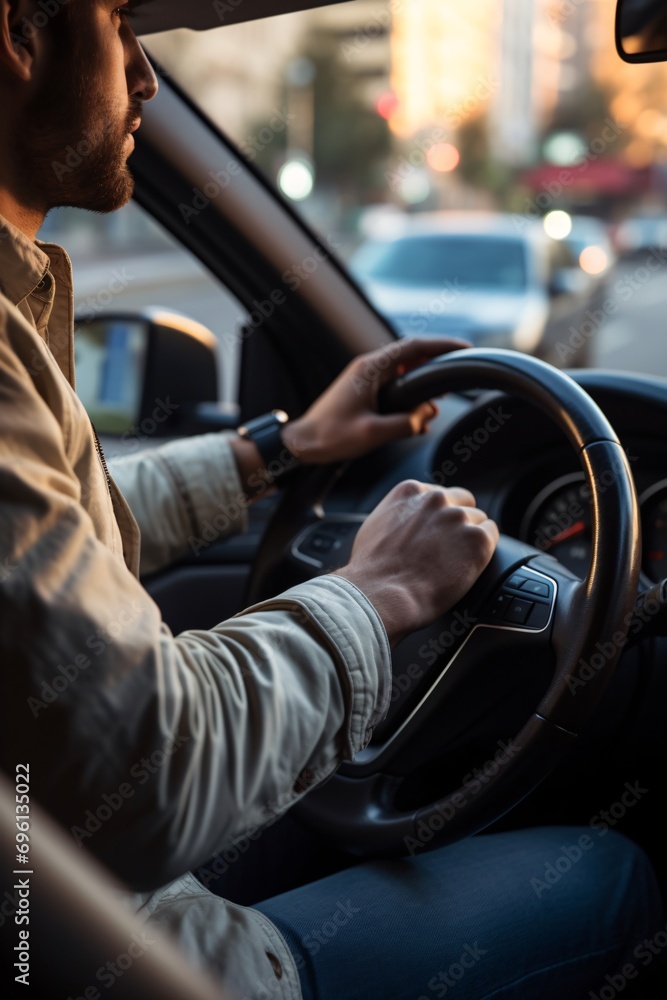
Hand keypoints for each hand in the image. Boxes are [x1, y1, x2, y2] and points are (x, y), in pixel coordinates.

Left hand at [281, 337, 469, 464]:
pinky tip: (421, 414)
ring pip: (404, 372)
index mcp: (370, 369)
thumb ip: (406, 422)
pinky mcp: (364, 394)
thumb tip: (430, 413)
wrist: (302, 445)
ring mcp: (366, 380)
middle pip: (412, 355)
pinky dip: (411, 395)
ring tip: (443, 396)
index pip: (413, 346)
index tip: (463, 348)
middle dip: (437, 363)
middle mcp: (369, 369)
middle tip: (459, 374)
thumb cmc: (329, 437)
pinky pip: (395, 387)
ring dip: (424, 382)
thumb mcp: (373, 433)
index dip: (441, 344)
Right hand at [334, 481, 498, 646]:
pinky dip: (484, 550)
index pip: (441, 495)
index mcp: (411, 491)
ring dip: (470, 539)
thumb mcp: (377, 526)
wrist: (382, 593)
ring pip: (478, 521)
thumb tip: (409, 522)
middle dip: (458, 524)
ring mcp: (459, 517)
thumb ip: (399, 515)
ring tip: (455, 562)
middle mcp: (437, 499)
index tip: (438, 533)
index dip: (441, 516)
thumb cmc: (373, 569)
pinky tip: (470, 564)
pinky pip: (492, 536)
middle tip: (449, 548)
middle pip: (463, 504)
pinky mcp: (477, 539)